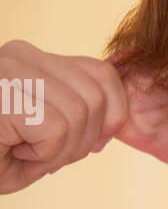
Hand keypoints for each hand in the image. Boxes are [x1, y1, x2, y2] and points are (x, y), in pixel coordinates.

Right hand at [0, 39, 128, 193]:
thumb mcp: (41, 137)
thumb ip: (79, 122)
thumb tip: (115, 124)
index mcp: (33, 59)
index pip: (104, 74)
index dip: (113, 115)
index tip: (90, 144)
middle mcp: (21, 54)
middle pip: (97, 97)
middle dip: (83, 141)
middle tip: (43, 154)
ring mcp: (10, 68)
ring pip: (80, 114)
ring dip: (57, 151)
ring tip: (21, 151)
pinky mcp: (4, 91)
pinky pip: (56, 129)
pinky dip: (41, 154)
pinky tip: (11, 151)